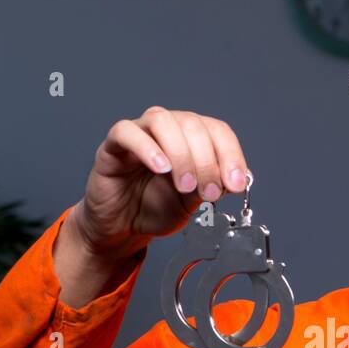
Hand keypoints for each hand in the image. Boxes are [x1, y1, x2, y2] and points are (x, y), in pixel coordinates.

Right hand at [69, 107, 250, 264]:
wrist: (122, 226)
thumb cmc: (155, 208)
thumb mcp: (191, 203)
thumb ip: (208, 187)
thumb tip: (231, 180)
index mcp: (191, 138)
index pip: (217, 131)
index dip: (231, 155)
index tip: (235, 184)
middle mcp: (168, 129)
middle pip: (193, 124)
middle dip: (206, 161)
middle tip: (209, 192)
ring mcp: (139, 132)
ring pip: (162, 121)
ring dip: (181, 154)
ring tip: (185, 185)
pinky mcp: (113, 145)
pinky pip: (127, 132)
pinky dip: (147, 148)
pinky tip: (161, 168)